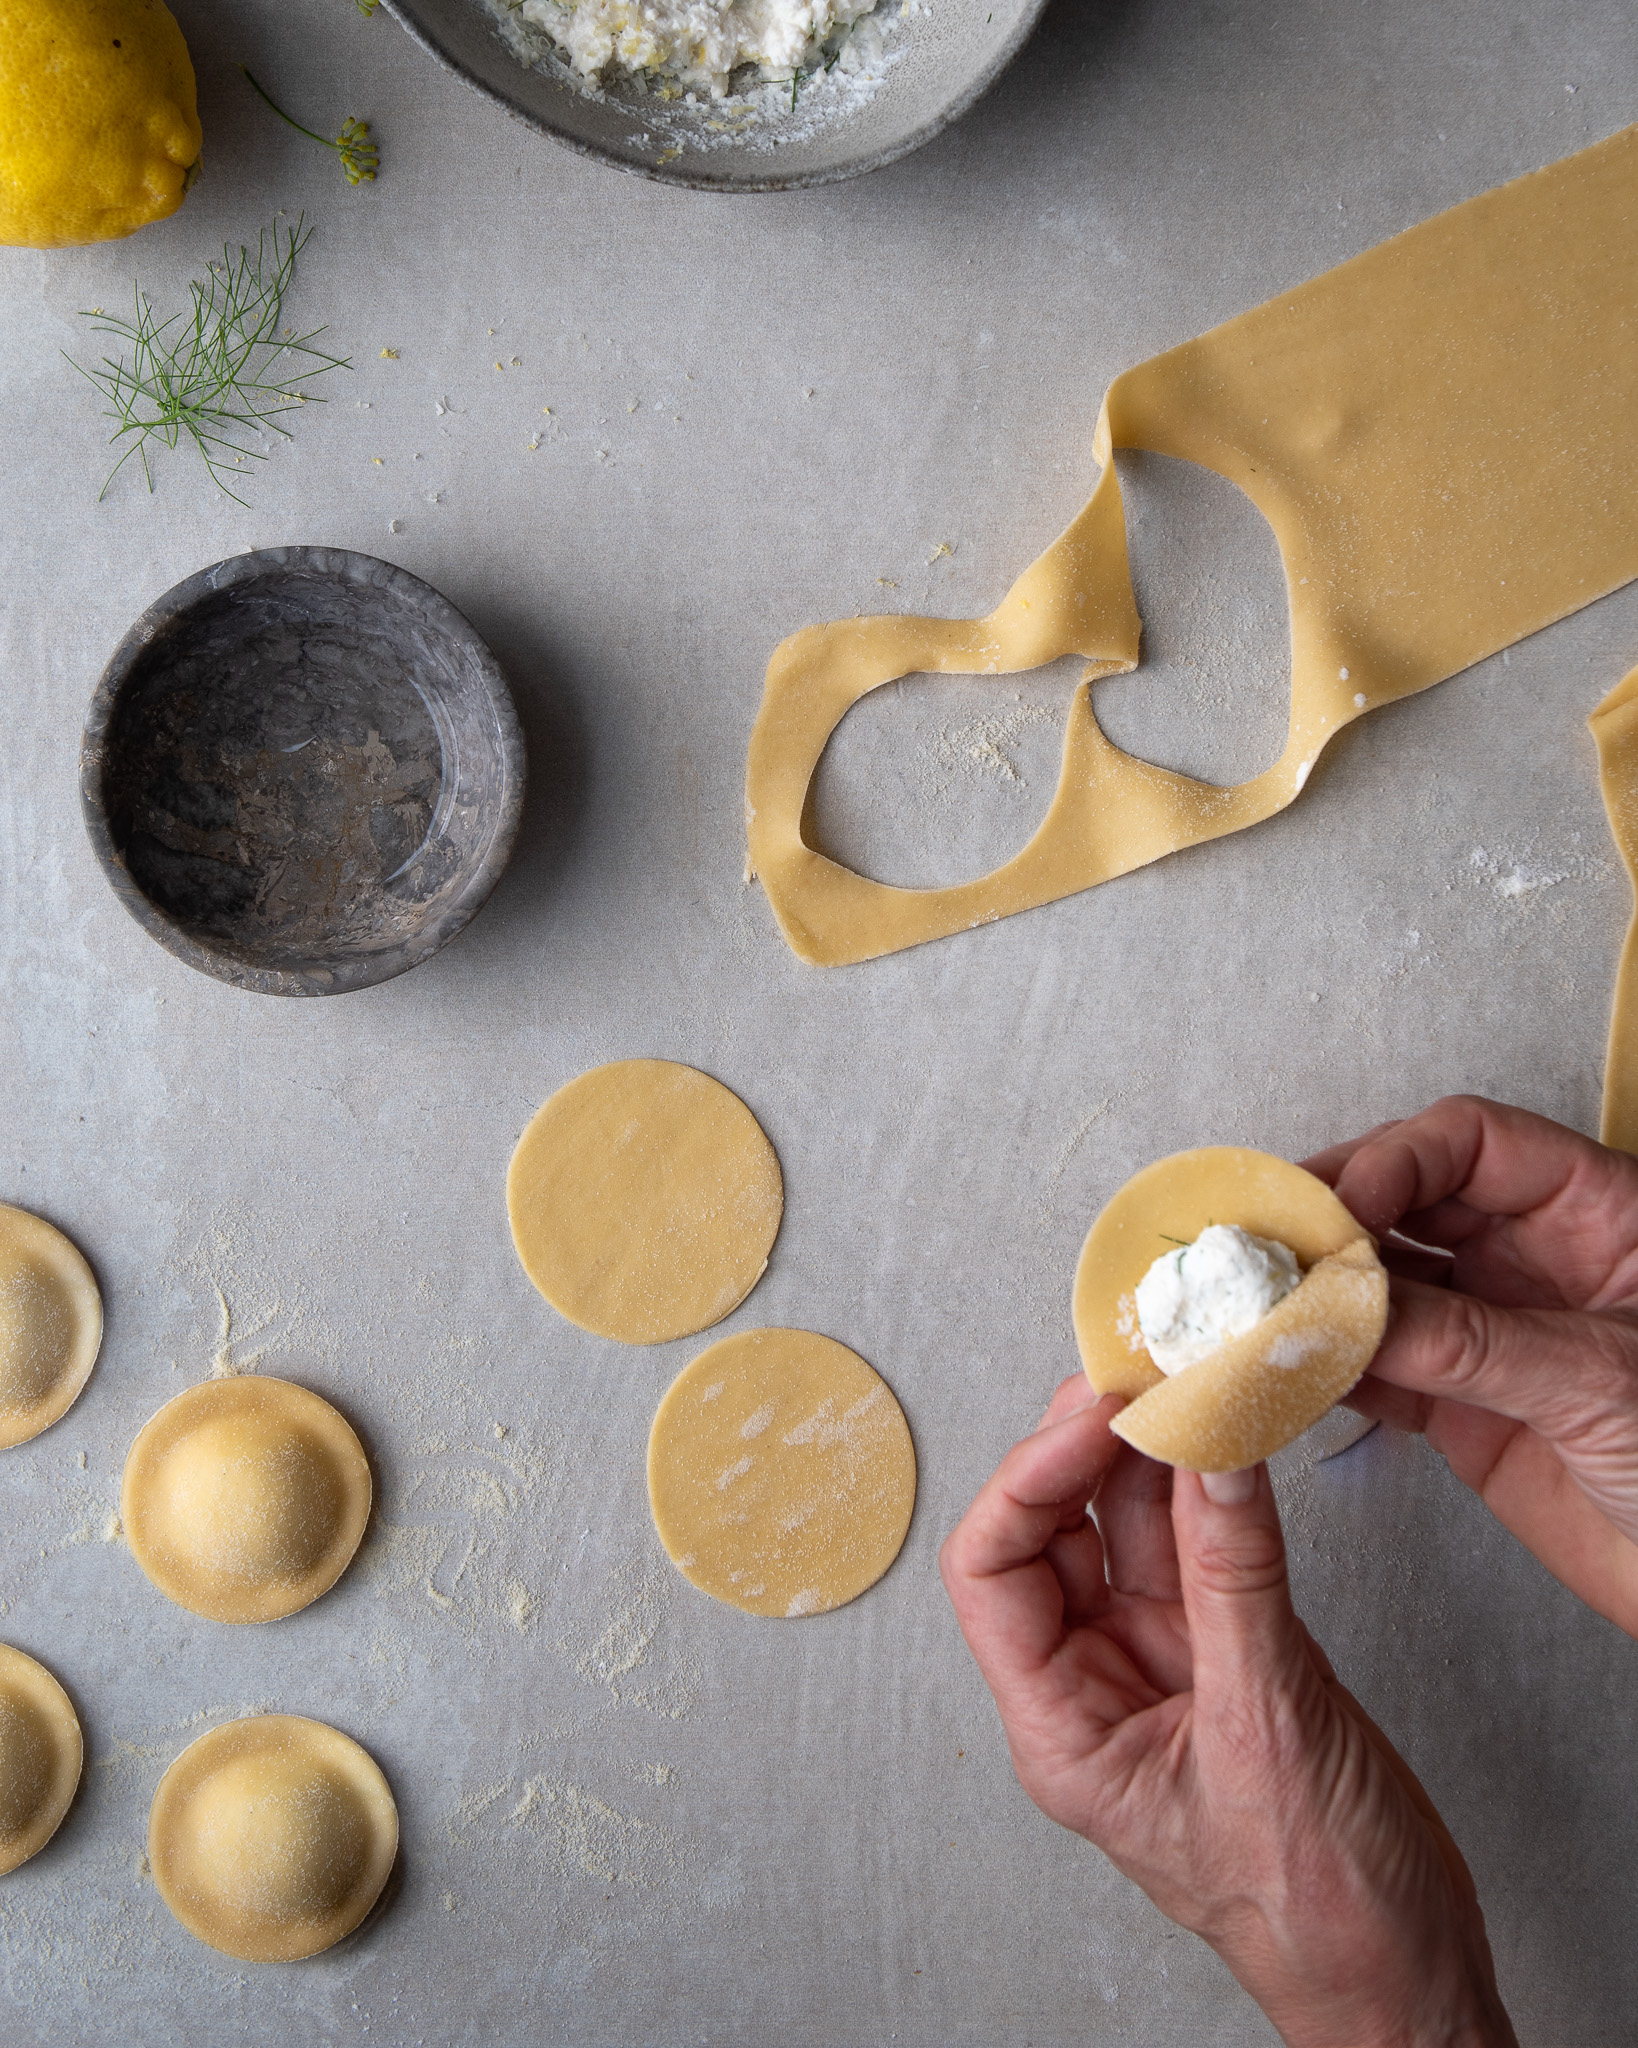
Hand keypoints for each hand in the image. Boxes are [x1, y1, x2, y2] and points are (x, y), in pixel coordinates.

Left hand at [941, 1377, 1514, 2047]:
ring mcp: (1164, 1659)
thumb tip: (1210, 1452)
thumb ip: (1237, 1580)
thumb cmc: (1316, 1912)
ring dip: (1152, 1452)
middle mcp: (1097, 1682)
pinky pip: (1204, 1545)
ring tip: (1181, 1382)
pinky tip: (1228, 1437)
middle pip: (1055, 1531)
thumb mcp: (1267, 1729)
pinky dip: (1214, 1486)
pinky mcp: (1230, 1648)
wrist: (1405, 1977)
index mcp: (1061, 1725)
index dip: (1030, 1479)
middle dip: (1086, 1446)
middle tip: (1136, 1374)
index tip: (1093, 1418)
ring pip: (1130, 1526)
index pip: (993, 1569)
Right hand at [1305, 1095, 1637, 1636]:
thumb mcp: (1599, 1381)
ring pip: (1382, 1284)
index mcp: (1598, 1214)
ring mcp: (1494, 1330)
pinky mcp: (1464, 1406)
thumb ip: (1469, 1343)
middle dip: (1334, 1219)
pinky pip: (1377, 1369)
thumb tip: (1347, 1308)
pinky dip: (1324, 1369)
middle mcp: (1537, 1258)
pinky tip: (1285, 1370)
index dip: (1399, 1159)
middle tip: (1266, 1246)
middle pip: (1410, 1201)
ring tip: (1255, 1308)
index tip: (1340, 1207)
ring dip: (1317, 1296)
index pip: (1475, 1143)